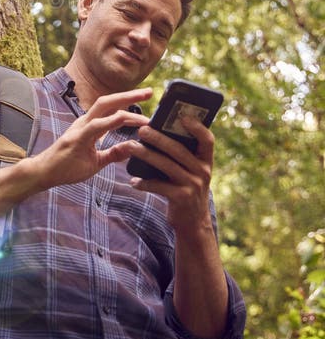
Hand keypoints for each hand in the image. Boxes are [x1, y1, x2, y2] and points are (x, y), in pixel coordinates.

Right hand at [29, 89, 151, 190]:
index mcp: (90, 125)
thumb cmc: (67, 166)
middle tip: (150, 92)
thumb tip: (132, 149)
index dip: (129, 103)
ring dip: (125, 104)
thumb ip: (113, 154)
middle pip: (110, 101)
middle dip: (130, 95)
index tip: (147, 101)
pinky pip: (95, 126)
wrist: (44, 173)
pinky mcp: (77, 138)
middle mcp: (86, 122)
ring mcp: (80, 128)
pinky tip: (124, 119)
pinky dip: (110, 121)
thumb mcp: (96, 161)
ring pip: (104, 108)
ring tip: (143, 104)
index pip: (112, 109)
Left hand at [125, 116, 214, 233]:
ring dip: (146, 155)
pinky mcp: (182, 198)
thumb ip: (182, 155)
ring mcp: (193, 186)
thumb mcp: (191, 171)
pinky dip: (144, 183)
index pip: (208, 140)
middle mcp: (203, 172)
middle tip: (142, 129)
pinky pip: (159, 186)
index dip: (197, 127)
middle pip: (179, 150)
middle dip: (159, 138)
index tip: (183, 116)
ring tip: (130, 146)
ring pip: (167, 166)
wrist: (192, 222)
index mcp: (205, 161)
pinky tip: (133, 181)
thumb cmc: (186, 188)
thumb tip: (156, 131)